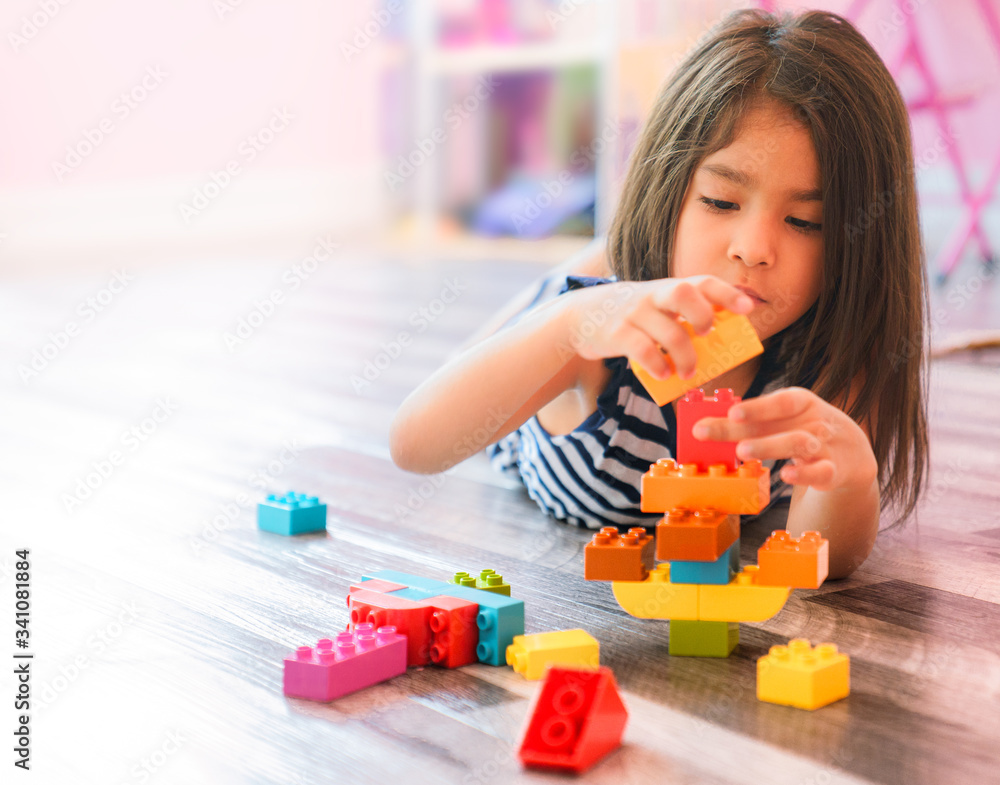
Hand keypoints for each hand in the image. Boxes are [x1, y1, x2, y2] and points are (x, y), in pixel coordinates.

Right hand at [567, 276, 754, 379]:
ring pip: (667, 331)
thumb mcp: (655, 308)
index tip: (748, 309)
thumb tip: (720, 342)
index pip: (701, 282)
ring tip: (689, 373)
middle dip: (703, 315)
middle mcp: (651, 296)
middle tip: (708, 336)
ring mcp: (632, 313)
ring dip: (685, 356)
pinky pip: (642, 350)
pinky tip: (663, 376)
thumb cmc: (630, 317)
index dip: (727, 294)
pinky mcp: (615, 334)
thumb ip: (681, 318)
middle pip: (683, 293)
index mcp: (667, 289)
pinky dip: (657, 365)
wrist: (579, 317)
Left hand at [692, 387, 876, 491]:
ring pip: (798, 443)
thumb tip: (706, 425)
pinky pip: (820, 472)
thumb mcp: (785, 417)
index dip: (756, 407)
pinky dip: (804, 474)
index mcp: (800, 403)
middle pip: (776, 424)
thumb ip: (752, 421)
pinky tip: (785, 475)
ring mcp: (824, 447)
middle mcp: (813, 421)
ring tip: (743, 451)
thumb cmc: (804, 428)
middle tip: (708, 433)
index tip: (730, 412)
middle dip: (739, 430)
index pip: (779, 402)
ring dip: (769, 446)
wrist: (852, 450)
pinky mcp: (832, 472)